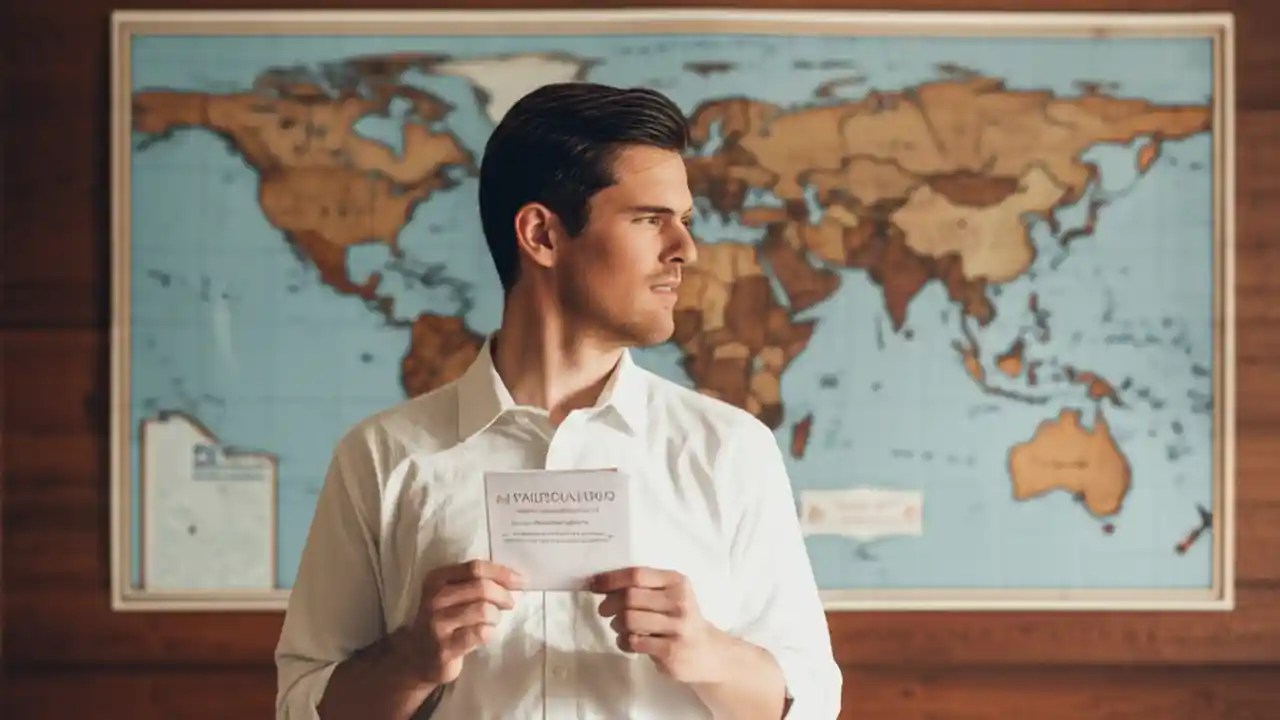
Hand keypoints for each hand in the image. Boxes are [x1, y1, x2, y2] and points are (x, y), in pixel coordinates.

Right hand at [408, 560, 522, 684]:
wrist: (418, 656)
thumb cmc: (444, 620)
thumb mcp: (451, 594)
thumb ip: (475, 582)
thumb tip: (514, 578)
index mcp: (436, 579)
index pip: (475, 568)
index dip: (501, 573)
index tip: (520, 581)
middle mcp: (434, 599)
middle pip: (482, 588)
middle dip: (503, 595)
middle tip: (509, 604)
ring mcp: (438, 624)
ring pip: (483, 610)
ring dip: (495, 616)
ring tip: (493, 620)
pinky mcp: (445, 648)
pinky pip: (480, 634)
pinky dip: (488, 632)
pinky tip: (484, 634)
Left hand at [591, 567, 727, 684]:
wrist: (708, 652)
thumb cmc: (680, 619)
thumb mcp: (670, 595)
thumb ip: (643, 587)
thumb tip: (601, 582)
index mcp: (676, 582)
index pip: (637, 574)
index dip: (611, 579)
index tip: (593, 583)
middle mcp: (679, 602)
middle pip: (630, 597)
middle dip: (609, 603)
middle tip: (604, 610)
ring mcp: (677, 627)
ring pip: (629, 620)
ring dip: (616, 624)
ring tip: (619, 626)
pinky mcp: (670, 650)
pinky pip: (634, 642)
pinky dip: (623, 641)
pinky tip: (628, 641)